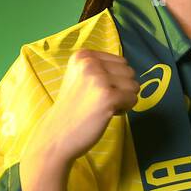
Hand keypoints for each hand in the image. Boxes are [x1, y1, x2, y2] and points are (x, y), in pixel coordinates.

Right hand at [28, 50, 140, 166]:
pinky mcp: (108, 96)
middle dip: (121, 88)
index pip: (121, 62)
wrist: (57, 135)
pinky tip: (106, 113)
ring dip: (123, 99)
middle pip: (129, 72)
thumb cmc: (73, 108)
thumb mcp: (80, 77)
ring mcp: (99, 78)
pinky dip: (124, 109)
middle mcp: (90, 62)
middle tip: (99, 100)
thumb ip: (100, 68)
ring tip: (102, 106)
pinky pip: (133, 99)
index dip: (114, 79)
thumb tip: (128, 69)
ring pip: (134, 85)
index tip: (95, 91)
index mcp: (83, 55)